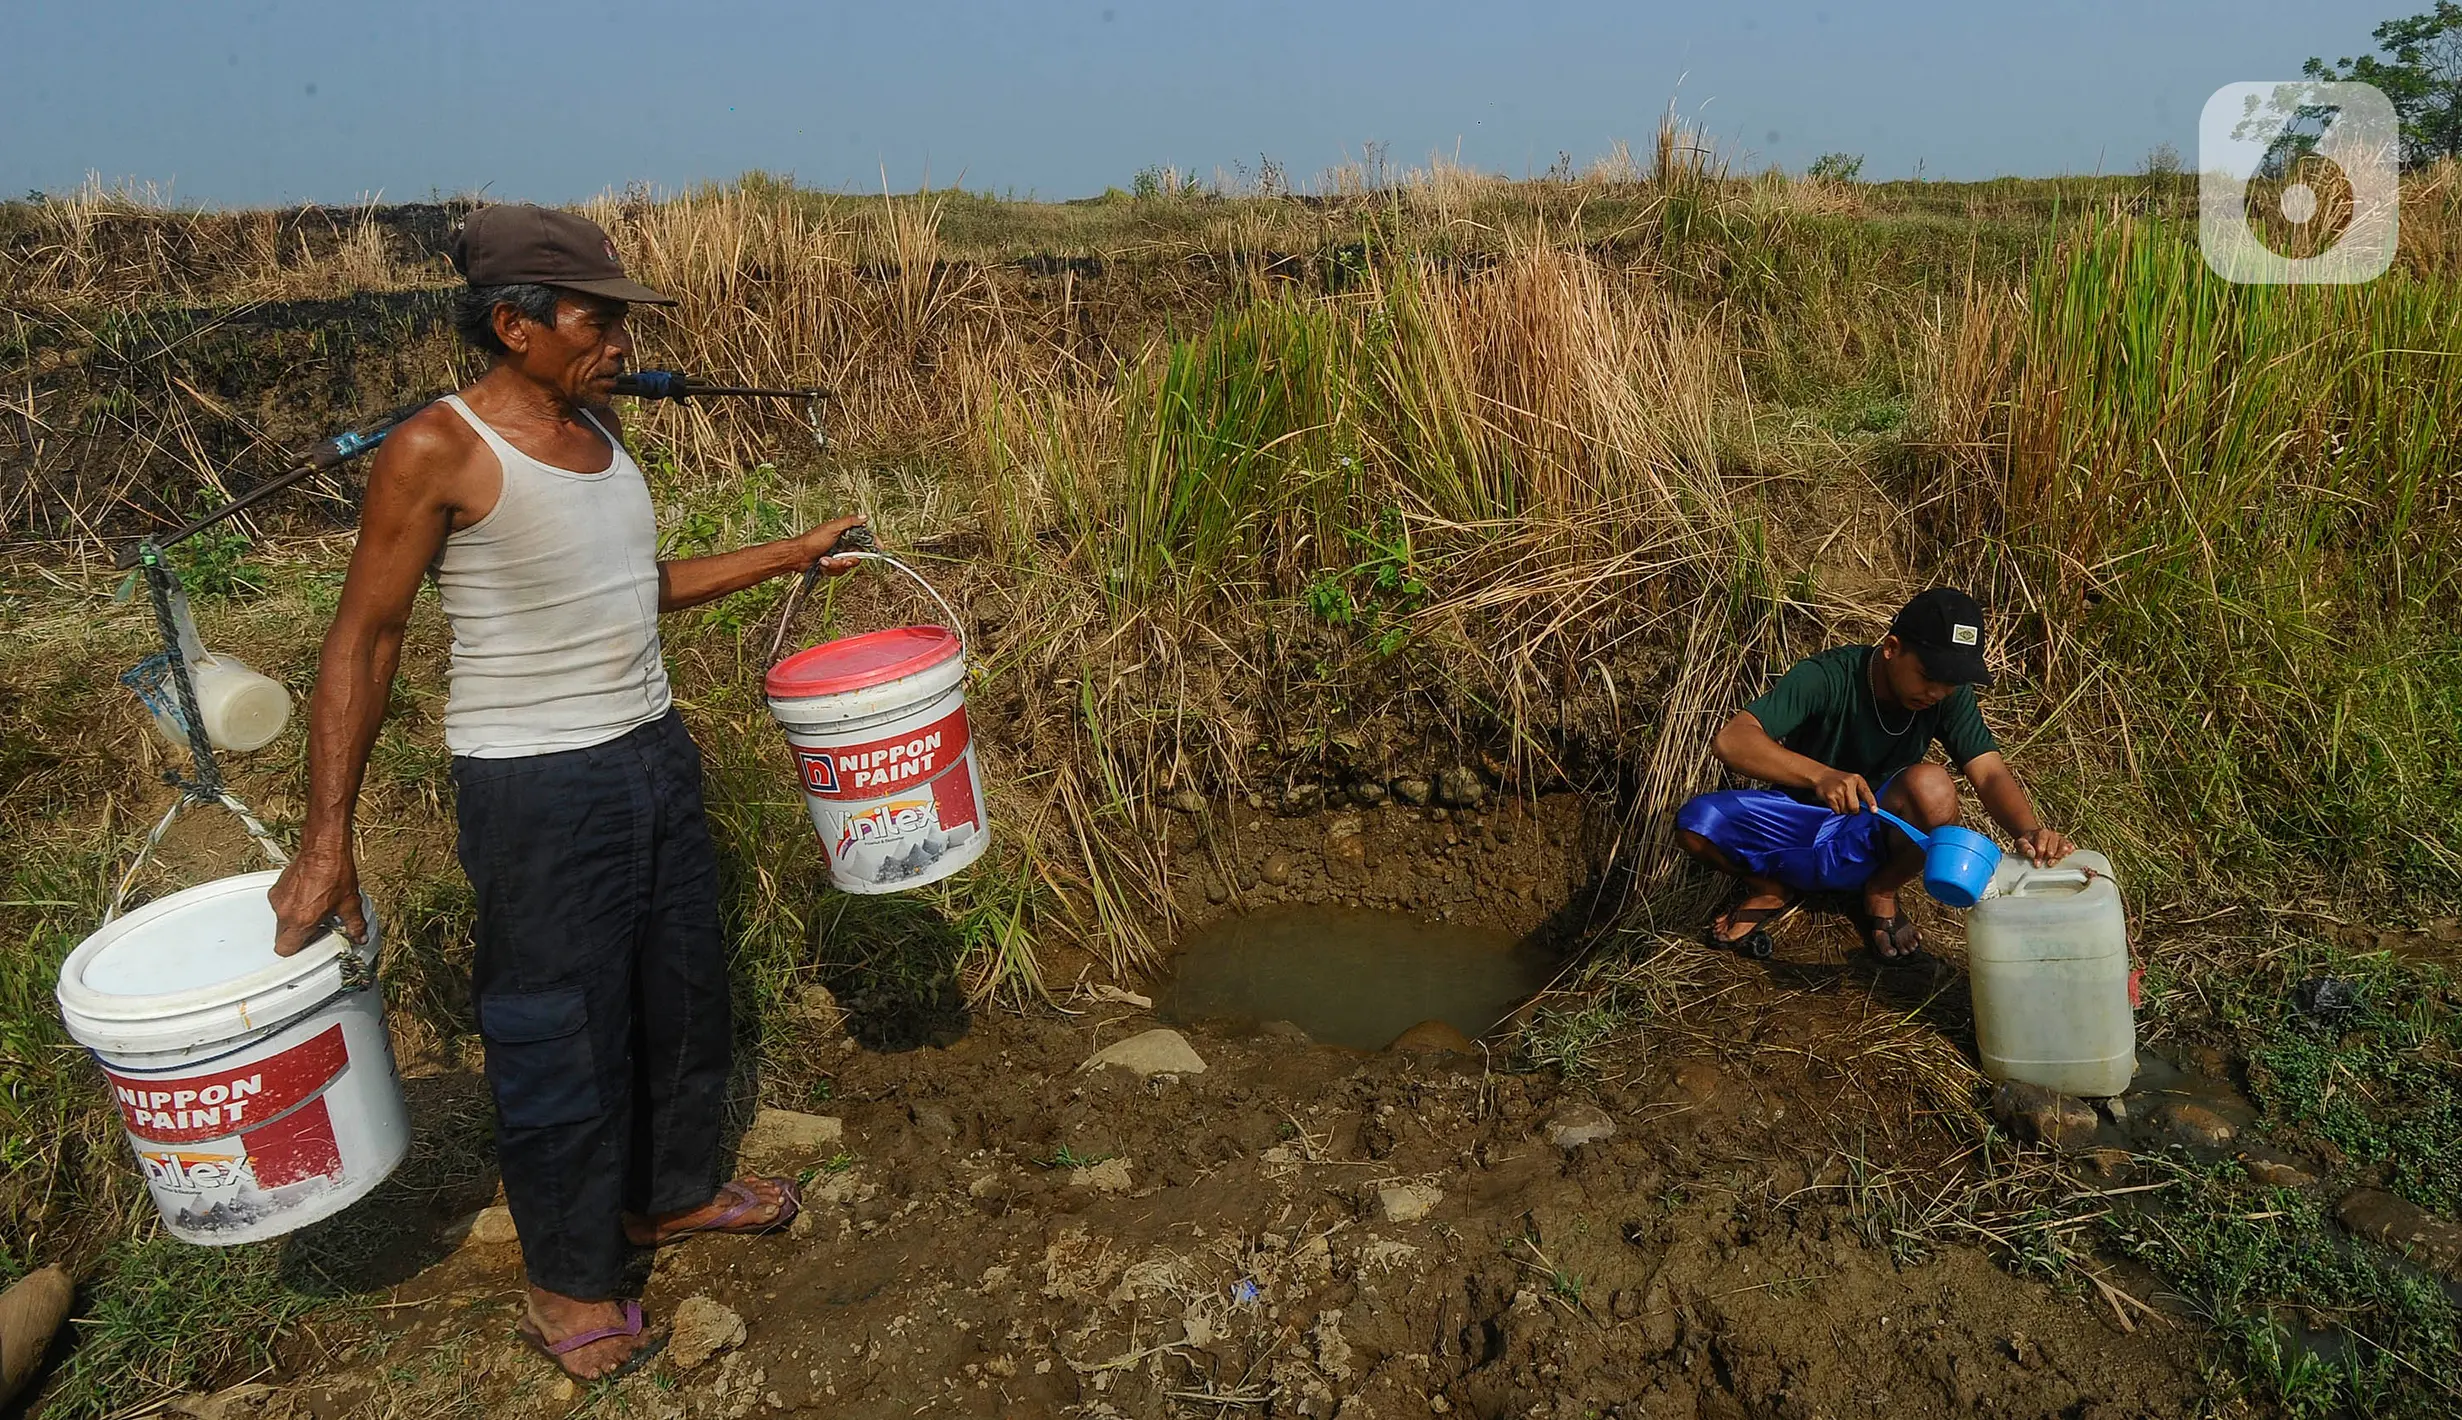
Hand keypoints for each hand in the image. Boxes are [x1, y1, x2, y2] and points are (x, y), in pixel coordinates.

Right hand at [268, 842, 366, 956]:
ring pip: (281, 921)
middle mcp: (285, 913)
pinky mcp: (276, 888)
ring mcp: (278, 900)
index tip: (311, 944)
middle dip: (298, 936)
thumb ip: (354, 924)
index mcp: (301, 921)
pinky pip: (281, 905)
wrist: (323, 848)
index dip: (298, 951)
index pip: (285, 950)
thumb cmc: (335, 873)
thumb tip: (359, 937)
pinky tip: (308, 896)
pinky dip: (292, 906)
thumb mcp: (350, 903)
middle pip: (282, 937)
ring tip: (315, 908)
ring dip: (295, 920)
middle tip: (316, 928)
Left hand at [793, 515, 869, 576]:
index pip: (865, 537)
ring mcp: (838, 554)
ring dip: (836, 564)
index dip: (873, 543)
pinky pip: (839, 571)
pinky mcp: (833, 564)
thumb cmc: (812, 541)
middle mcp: (843, 543)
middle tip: (841, 558)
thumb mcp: (832, 528)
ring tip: (825, 560)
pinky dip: (831, 569)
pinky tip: (822, 563)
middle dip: (849, 559)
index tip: (879, 549)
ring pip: (848, 565)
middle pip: (858, 554)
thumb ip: (849, 522)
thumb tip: (865, 516)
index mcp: (845, 532)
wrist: (798, 556)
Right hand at [1811, 767, 1878, 815]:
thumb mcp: (1853, 782)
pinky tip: (1834, 801)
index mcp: (1857, 780)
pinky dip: (1836, 809)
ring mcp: (1838, 790)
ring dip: (1843, 809)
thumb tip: (1868, 809)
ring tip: (1840, 800)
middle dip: (1853, 810)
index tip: (1874, 811)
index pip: (1866, 793)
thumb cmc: (1840, 781)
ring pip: (1845, 810)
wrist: (1822, 775)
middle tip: (1850, 806)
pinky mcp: (1829, 796)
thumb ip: (1861, 793)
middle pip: (1854, 807)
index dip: (1871, 803)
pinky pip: (1837, 810)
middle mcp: (1848, 784)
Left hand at [2015, 826, 2072, 866]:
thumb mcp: (2021, 843)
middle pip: (2053, 849)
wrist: (2034, 837)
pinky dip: (2068, 853)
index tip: (2036, 864)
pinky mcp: (2066, 843)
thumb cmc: (2028, 842)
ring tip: (2051, 862)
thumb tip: (2031, 853)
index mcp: (2042, 832)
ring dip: (2058, 857)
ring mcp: (2060, 839)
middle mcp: (2053, 834)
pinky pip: (2071, 847)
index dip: (2039, 856)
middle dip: (2047, 858)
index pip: (2042, 846)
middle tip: (2043, 864)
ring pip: (2063, 848)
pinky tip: (2064, 856)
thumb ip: (2024, 847)